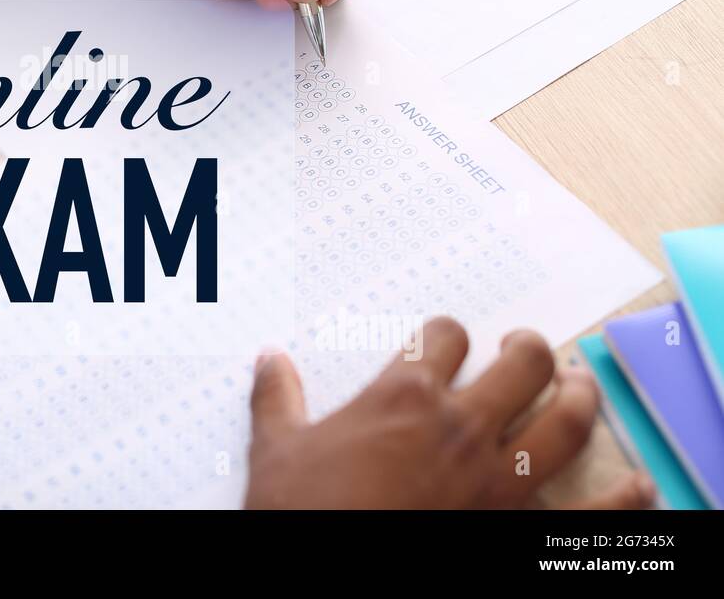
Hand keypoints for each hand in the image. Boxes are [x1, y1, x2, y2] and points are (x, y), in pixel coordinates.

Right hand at [244, 317, 655, 508]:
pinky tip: (638, 484)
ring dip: (579, 395)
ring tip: (578, 384)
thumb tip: (269, 361)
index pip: (442, 337)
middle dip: (528, 348)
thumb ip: (276, 399)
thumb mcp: (276, 451)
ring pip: (565, 420)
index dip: (447, 332)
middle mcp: (461, 427)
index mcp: (403, 398)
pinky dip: (622, 498)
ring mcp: (499, 481)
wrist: (328, 577)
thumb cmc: (302, 514)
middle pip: (520, 363)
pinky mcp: (518, 531)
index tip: (444, 340)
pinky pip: (590, 514)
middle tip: (525, 347)